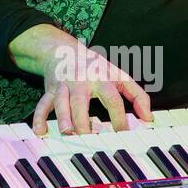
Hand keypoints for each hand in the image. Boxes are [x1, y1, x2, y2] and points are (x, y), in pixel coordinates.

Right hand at [8, 23, 153, 134]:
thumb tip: (148, 118)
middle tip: (90, 137)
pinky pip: (42, 104)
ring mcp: (64, 86)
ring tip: (66, 132)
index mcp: (101, 78)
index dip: (119, 117)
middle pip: (81, 102)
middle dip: (84, 119)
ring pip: (60, 102)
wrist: (64, 50)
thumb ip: (137, 95)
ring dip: (62, 117)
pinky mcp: (50, 90)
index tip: (123, 133)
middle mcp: (81, 81)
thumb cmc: (96, 67)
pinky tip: (40, 131)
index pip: (112, 99)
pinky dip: (39, 118)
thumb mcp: (119, 75)